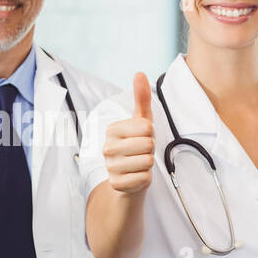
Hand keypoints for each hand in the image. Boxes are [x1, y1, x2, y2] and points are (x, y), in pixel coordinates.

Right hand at [103, 72, 154, 195]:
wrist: (129, 178)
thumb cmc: (138, 146)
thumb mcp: (142, 121)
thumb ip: (141, 99)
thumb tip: (140, 73)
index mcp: (112, 129)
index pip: (147, 127)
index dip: (151, 134)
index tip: (142, 138)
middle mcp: (107, 147)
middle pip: (148, 145)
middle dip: (151, 150)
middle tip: (142, 153)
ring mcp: (110, 167)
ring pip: (147, 162)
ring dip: (149, 165)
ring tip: (139, 164)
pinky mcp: (117, 184)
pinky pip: (145, 178)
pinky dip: (146, 179)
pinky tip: (136, 177)